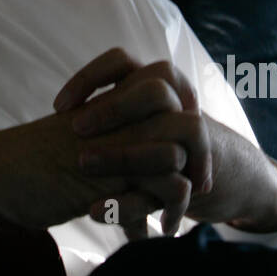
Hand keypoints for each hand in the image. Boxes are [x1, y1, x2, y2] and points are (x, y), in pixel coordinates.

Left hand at [53, 48, 276, 236]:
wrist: (224, 173)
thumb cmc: (158, 145)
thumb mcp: (136, 122)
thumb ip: (103, 118)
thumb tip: (52, 123)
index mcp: (152, 86)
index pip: (121, 61)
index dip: (89, 78)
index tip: (58, 108)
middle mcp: (176, 104)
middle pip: (153, 89)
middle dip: (113, 108)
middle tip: (78, 130)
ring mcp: (190, 140)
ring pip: (173, 135)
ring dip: (128, 156)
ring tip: (88, 167)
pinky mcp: (196, 179)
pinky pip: (174, 189)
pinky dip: (134, 206)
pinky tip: (101, 214)